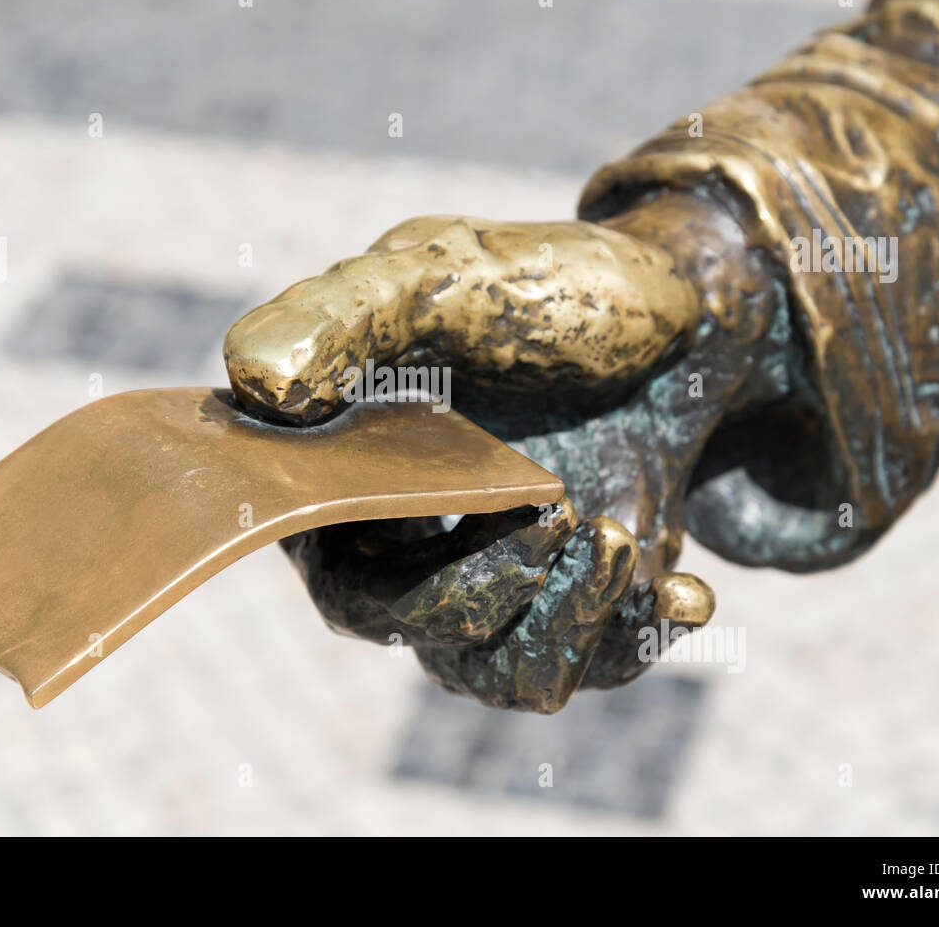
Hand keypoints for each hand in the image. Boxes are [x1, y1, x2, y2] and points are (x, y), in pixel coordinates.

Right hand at [224, 191, 781, 709]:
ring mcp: (483, 568)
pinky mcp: (563, 593)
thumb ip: (346, 315)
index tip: (457, 518)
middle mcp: (399, 529)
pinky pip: (579, 662)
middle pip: (401, 622)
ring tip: (619, 537)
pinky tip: (685, 598)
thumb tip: (252, 377)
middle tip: (559, 515)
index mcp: (342, 458)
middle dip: (480, 593)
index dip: (365, 568)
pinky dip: (631, 640)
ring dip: (561, 625)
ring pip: (491, 666)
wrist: (677, 307)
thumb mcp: (445, 272)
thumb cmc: (547, 278)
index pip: (311, 546)